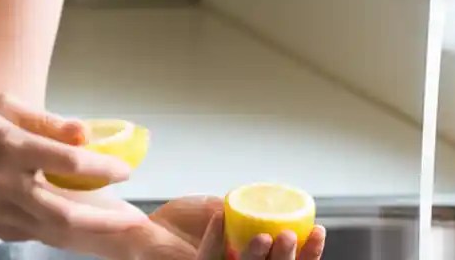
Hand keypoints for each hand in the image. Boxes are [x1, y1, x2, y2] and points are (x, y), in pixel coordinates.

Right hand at [0, 93, 148, 250]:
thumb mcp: (3, 107)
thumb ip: (46, 121)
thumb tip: (85, 133)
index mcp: (11, 149)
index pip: (69, 163)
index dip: (104, 167)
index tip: (125, 169)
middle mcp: (7, 186)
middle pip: (67, 215)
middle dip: (108, 222)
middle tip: (137, 223)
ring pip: (55, 233)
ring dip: (92, 237)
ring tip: (122, 234)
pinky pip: (38, 235)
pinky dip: (66, 235)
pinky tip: (88, 231)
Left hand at [138, 195, 326, 259]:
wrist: (135, 232)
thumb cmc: (175, 226)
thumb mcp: (217, 212)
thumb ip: (241, 211)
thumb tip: (266, 200)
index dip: (308, 255)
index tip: (319, 230)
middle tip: (291, 236)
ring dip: (255, 259)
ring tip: (262, 236)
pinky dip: (215, 240)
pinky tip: (219, 217)